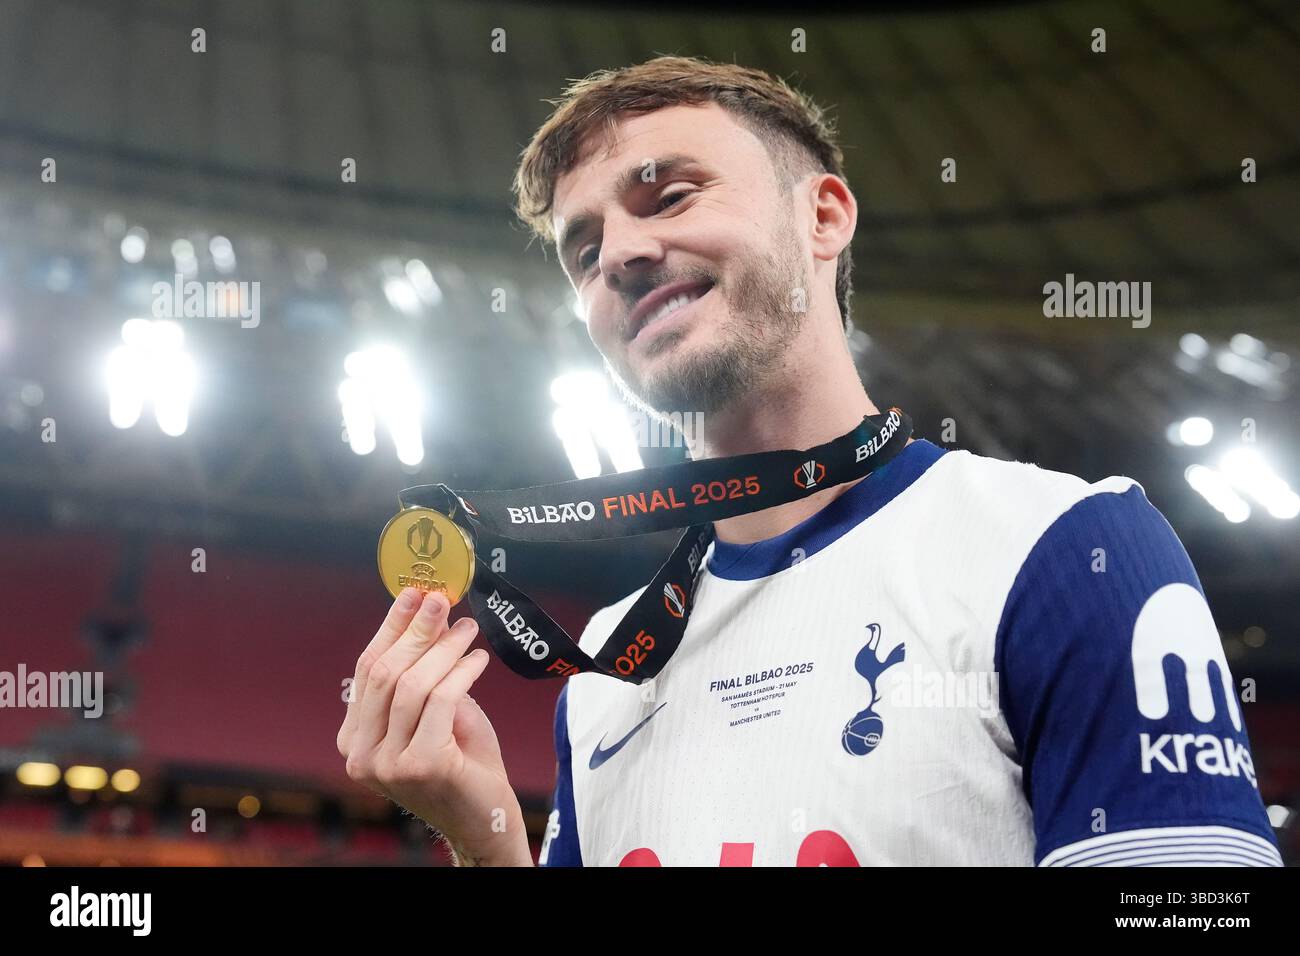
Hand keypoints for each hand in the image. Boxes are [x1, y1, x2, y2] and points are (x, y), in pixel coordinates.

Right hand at [337, 588, 532, 865]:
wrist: (485, 820)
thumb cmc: (462, 764)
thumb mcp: (437, 712)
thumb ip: (426, 673)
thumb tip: (430, 616)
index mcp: (355, 740)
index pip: (367, 669)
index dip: (391, 627)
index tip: (412, 594)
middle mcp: (362, 754)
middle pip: (385, 673)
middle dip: (415, 630)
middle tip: (441, 602)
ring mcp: (388, 764)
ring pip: (411, 684)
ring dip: (443, 648)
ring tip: (468, 630)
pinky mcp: (421, 765)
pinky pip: (441, 700)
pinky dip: (462, 672)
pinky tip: (478, 659)